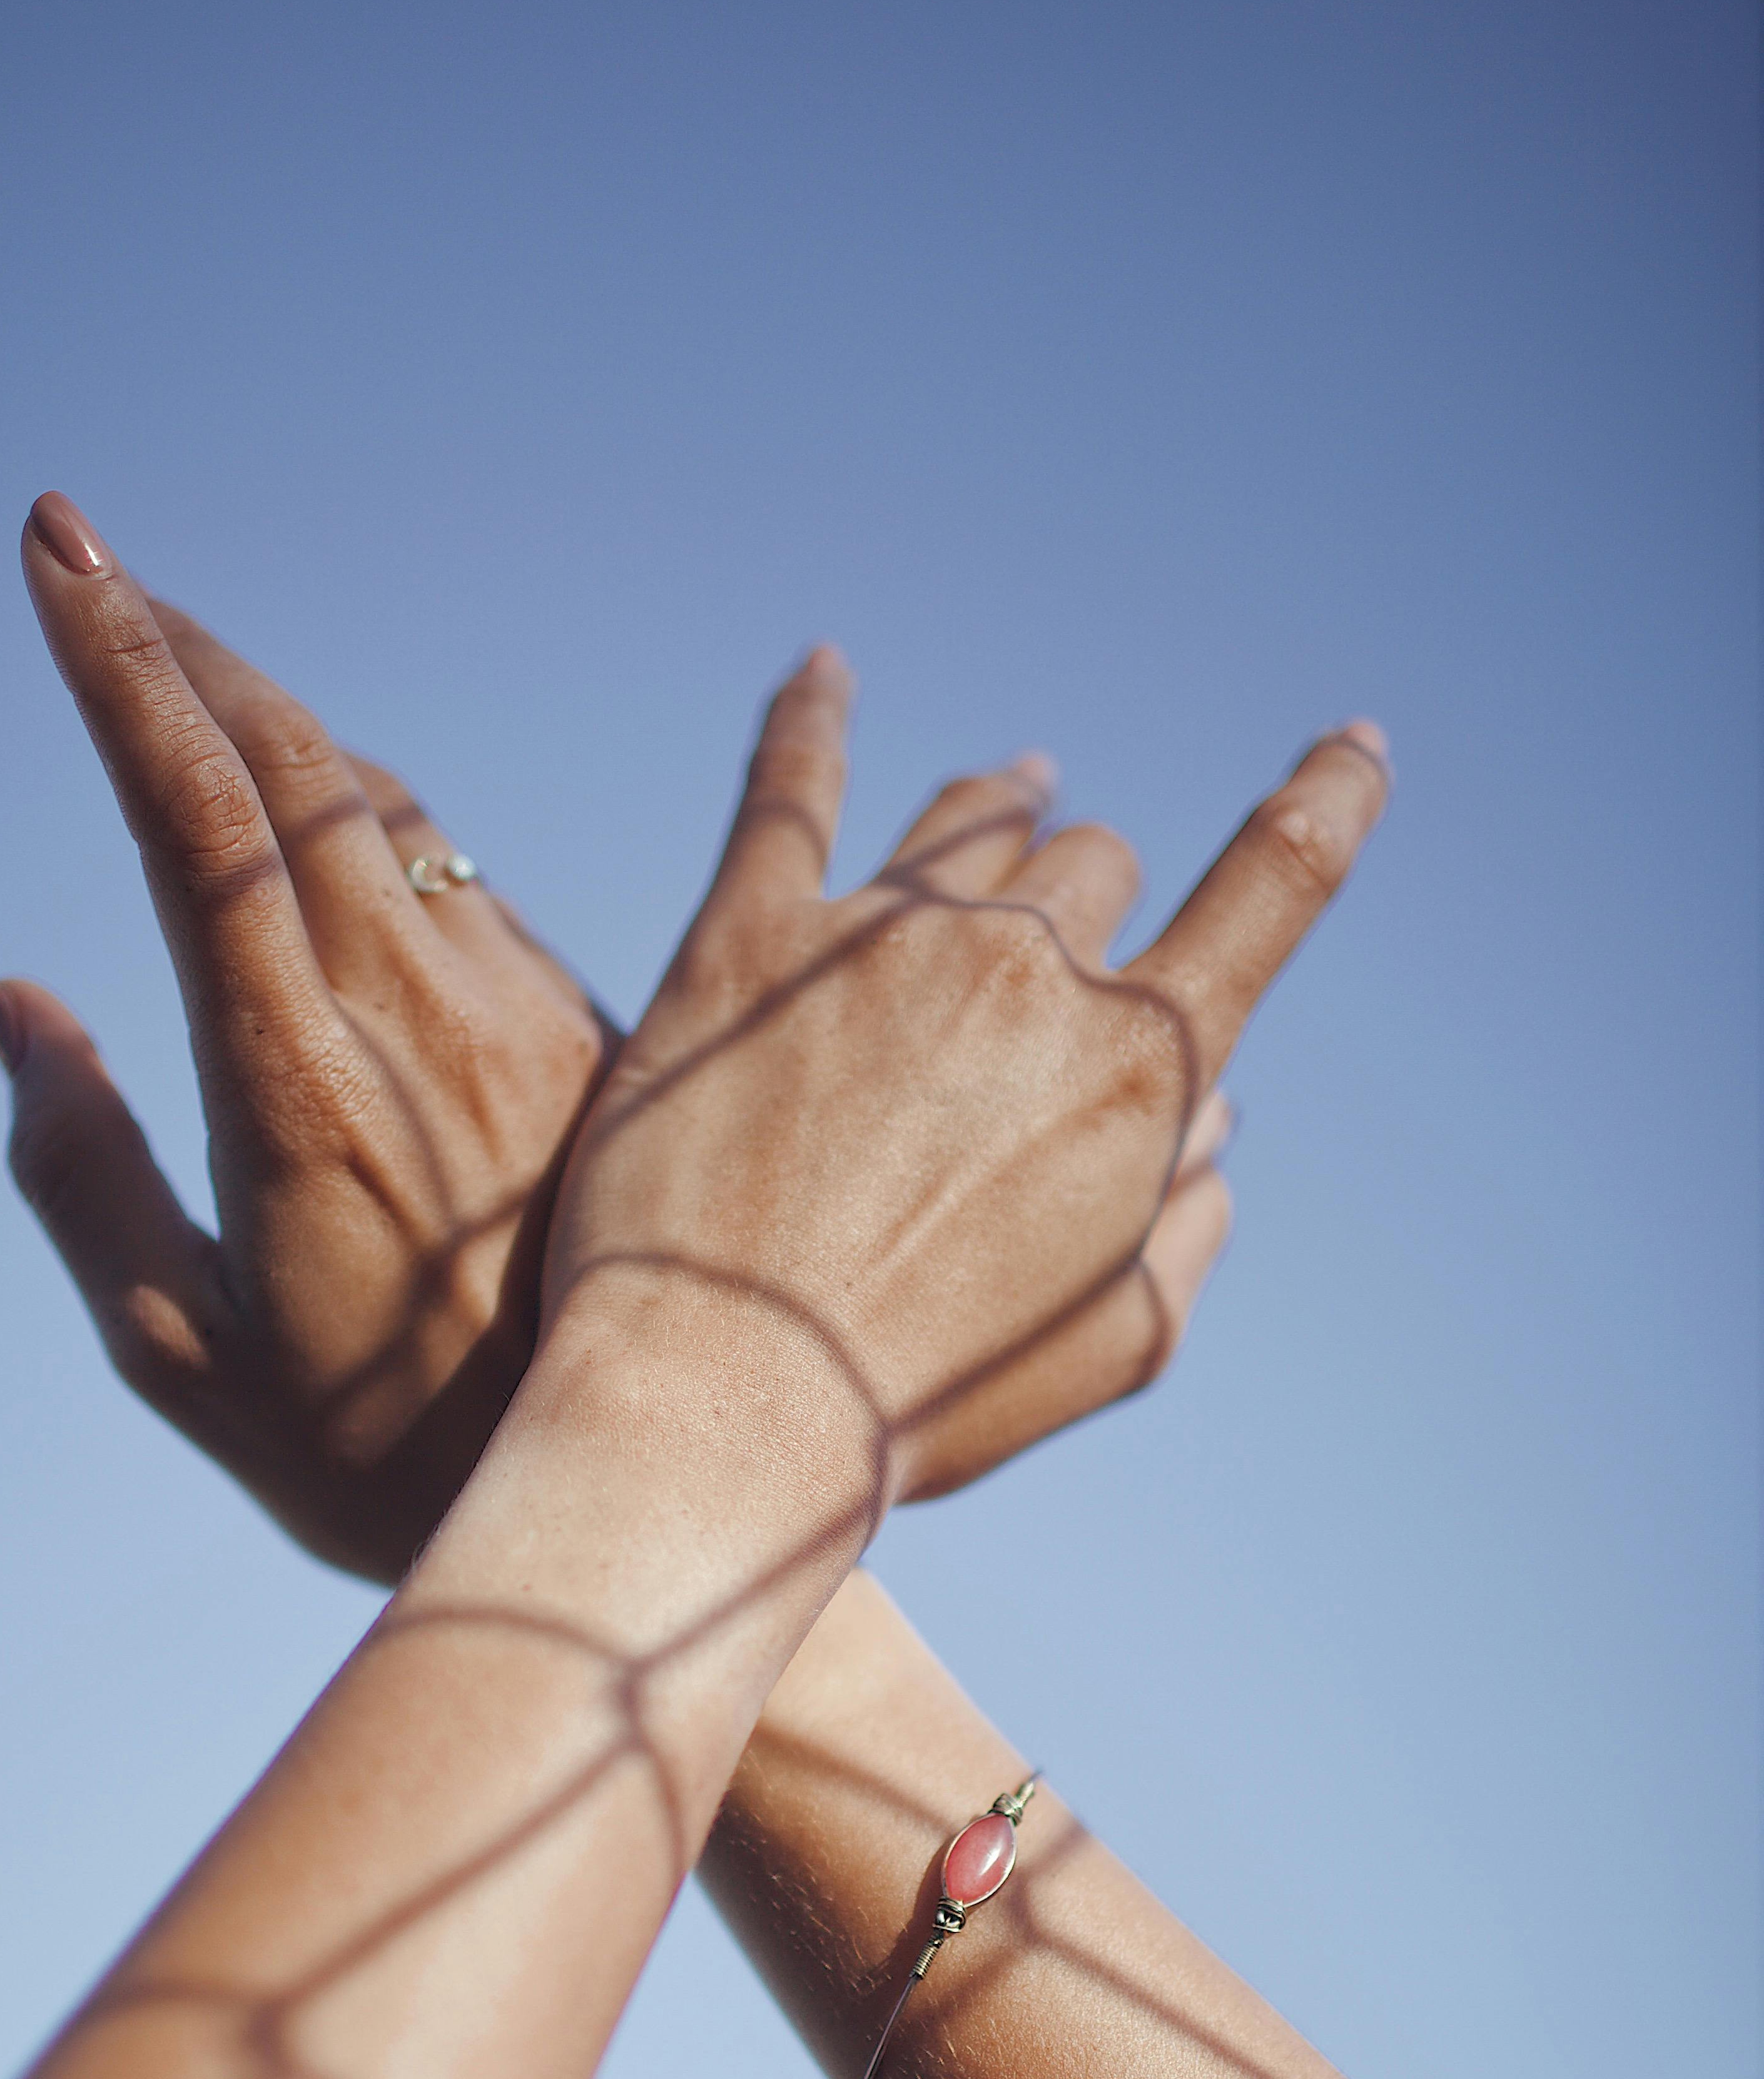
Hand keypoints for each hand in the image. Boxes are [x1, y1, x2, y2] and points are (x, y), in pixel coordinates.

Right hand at [0, 493, 615, 1580]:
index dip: (121, 663)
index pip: (194, 811)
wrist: (645, 1492)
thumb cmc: (385, 1462)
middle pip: (290, 764)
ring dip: (276, 723)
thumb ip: (83, 1173)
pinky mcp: (589, 1037)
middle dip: (184, 651)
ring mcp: (516, 1014)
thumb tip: (9, 1001)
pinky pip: (465, 876)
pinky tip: (345, 808)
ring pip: (383, 805)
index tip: (56, 544)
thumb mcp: (189, 1355)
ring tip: (198, 672)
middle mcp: (413, 1012)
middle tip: (104, 574)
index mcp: (294, 1078)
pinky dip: (374, 811)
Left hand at [544, 648, 1387, 1527]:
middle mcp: (1027, 969)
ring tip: (1008, 795)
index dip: (1328, 803)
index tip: (1353, 751)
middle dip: (1092, 904)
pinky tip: (822, 673)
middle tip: (1056, 952)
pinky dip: (813, 720)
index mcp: (1139, 1066)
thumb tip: (1215, 1126)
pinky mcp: (745, 939)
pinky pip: (791, 786)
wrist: (725, 1405)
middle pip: (1094, 869)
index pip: (1275, 886)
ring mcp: (881, 937)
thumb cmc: (925, 1398)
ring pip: (972, 824)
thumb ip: (1186, 1224)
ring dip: (1002, 812)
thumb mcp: (1111, 1344)